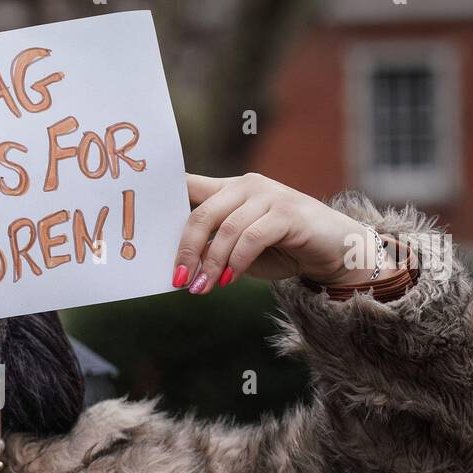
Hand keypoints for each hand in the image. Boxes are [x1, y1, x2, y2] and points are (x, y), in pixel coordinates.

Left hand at [173, 172, 375, 294]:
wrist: (333, 251)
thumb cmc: (281, 249)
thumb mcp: (238, 248)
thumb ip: (212, 246)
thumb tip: (177, 265)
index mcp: (229, 189)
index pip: (188, 184)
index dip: (162, 195)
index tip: (139, 218)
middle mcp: (247, 185)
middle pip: (202, 213)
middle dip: (186, 250)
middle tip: (178, 278)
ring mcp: (269, 195)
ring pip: (226, 229)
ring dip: (211, 264)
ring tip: (202, 288)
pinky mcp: (289, 213)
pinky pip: (252, 237)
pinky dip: (236, 262)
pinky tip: (229, 280)